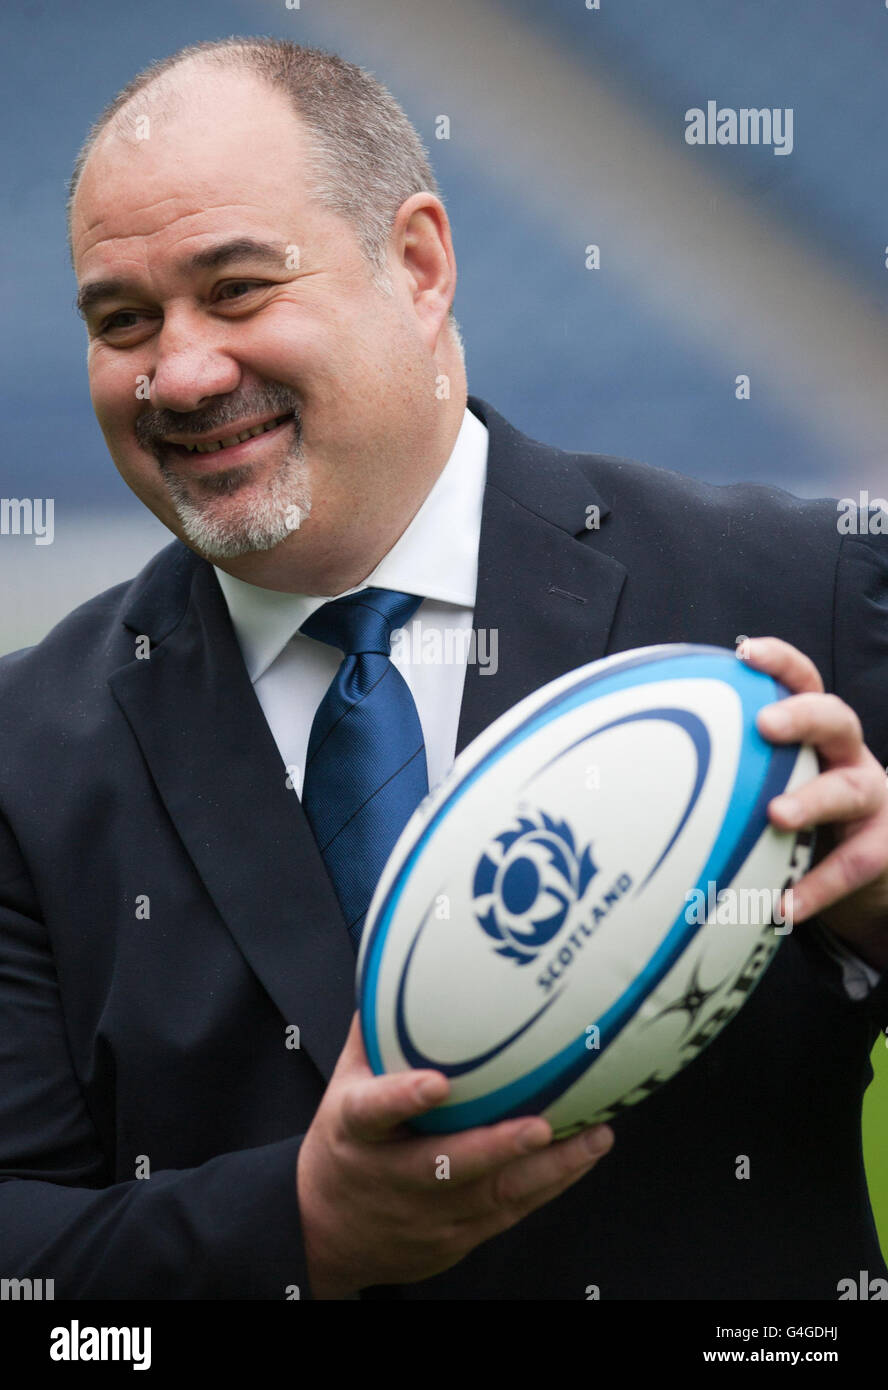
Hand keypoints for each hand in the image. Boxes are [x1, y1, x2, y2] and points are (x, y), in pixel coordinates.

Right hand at [296, 1012, 613, 1297]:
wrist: (327, 1232)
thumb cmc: (346, 1144)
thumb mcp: (343, 1089)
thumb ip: (374, 1035)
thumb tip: (397, 966)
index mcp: (356, 1131)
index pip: (374, 1111)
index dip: (403, 1098)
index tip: (436, 1082)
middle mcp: (392, 1176)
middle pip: (445, 1166)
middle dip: (496, 1148)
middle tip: (540, 1125)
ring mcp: (426, 1214)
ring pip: (492, 1194)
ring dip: (548, 1169)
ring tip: (594, 1137)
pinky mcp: (456, 1237)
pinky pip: (510, 1211)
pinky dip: (552, 1185)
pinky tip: (585, 1156)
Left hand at [739, 636, 887, 967]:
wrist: (871, 873)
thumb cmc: (802, 816)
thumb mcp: (773, 783)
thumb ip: (727, 769)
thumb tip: (631, 764)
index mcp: (816, 733)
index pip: (803, 682)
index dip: (780, 662)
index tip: (744, 653)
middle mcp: (848, 757)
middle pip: (837, 719)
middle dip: (802, 716)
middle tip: (765, 725)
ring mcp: (871, 801)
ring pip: (851, 790)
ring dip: (812, 801)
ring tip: (776, 816)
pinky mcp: (882, 849)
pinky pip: (852, 867)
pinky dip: (815, 888)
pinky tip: (782, 907)